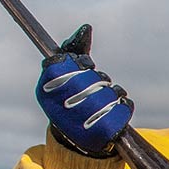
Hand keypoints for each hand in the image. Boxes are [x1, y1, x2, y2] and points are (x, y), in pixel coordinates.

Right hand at [36, 24, 132, 155]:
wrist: (77, 140)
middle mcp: (56, 108)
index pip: (63, 65)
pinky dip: (124, 106)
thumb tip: (86, 28)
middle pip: (88, 79)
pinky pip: (122, 109)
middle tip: (100, 83)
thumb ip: (73, 50)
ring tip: (108, 98)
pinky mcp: (98, 136)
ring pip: (107, 94)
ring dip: (113, 93)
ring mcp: (77, 124)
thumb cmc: (72, 98)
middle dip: (99, 78)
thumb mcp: (66, 74)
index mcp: (45, 91)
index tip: (85, 67)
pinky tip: (117, 109)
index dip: (80, 64)